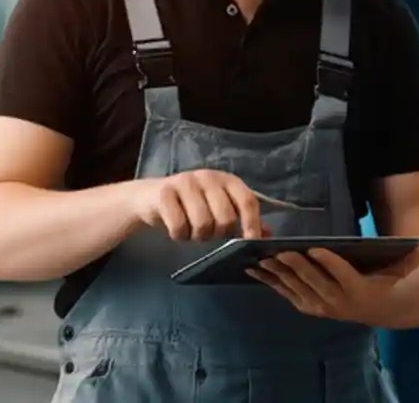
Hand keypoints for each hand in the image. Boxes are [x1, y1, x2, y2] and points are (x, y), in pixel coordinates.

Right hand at [132, 169, 268, 241]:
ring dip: (197, 236)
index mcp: (226, 180)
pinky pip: (179, 226)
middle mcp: (208, 177)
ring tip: (191, 231)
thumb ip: (243, 221)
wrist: (149, 199)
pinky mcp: (164, 192)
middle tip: (208, 235)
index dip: (252, 223)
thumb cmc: (190, 206)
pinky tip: (177, 230)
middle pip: (226, 217)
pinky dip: (179, 235)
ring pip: (202, 223)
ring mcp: (185, 182)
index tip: (250, 242)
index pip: (247, 201)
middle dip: (218, 234)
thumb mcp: (218, 209)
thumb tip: (269, 235)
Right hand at [247, 246, 418, 324]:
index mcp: (317, 305)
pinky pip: (343, 275)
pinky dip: (329, 262)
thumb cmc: (366, 285)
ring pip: (317, 283)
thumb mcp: (334, 283)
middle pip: (297, 286)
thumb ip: (312, 273)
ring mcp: (345, 302)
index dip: (267, 280)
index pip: (285, 291)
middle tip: (261, 255)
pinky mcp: (363, 293)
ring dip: (299, 267)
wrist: (408, 300)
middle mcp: (328, 307)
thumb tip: (284, 253)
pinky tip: (316, 249)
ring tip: (284, 251)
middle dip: (278, 271)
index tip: (248, 266)